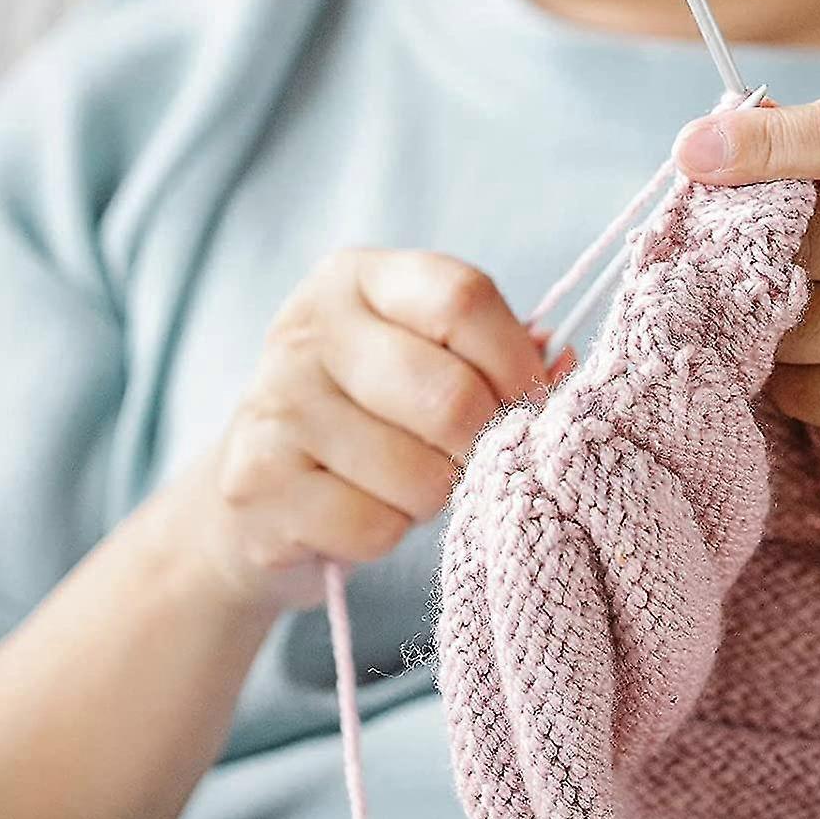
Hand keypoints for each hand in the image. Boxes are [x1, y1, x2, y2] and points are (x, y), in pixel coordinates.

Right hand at [164, 249, 566, 611]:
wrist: (256, 498)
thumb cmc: (368, 425)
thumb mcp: (424, 366)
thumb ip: (494, 359)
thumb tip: (563, 366)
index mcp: (358, 281)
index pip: (464, 298)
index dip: (518, 364)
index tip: (532, 406)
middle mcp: (307, 331)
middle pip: (452, 396)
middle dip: (481, 447)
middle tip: (469, 462)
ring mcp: (276, 407)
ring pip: (420, 477)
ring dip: (432, 499)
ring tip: (402, 487)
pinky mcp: (258, 485)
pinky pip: (373, 528)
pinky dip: (386, 536)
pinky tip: (361, 516)